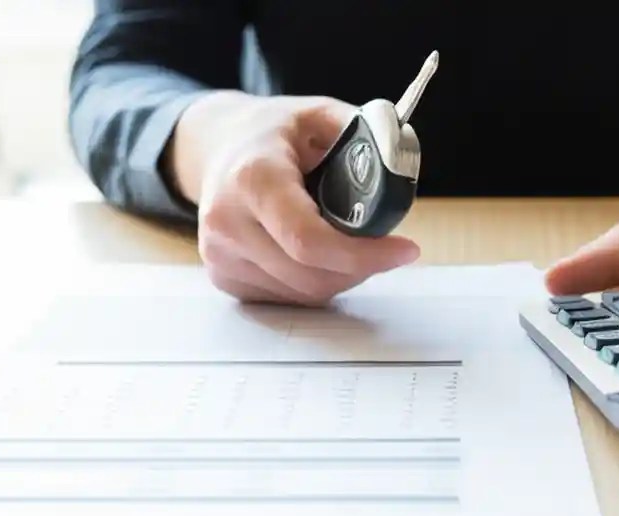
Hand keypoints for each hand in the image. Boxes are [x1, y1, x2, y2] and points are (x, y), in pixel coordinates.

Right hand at [167, 92, 419, 305]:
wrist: (214, 147)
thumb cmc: (273, 133)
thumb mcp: (320, 114)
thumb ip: (365, 135)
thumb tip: (399, 163)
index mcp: (252, 178)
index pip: (309, 240)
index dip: (364, 255)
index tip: (405, 250)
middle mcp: (227, 222)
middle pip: (312, 276)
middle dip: (361, 266)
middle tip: (385, 247)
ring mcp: (221, 255)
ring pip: (304, 293)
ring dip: (341, 277)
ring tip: (349, 244)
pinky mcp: (223, 277)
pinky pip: (287, 298)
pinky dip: (316, 283)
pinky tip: (319, 255)